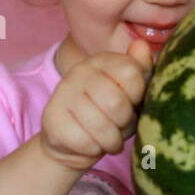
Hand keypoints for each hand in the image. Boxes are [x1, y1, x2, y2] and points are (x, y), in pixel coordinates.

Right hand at [39, 37, 153, 171]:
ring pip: (102, 125)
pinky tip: (91, 144)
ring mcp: (62, 94)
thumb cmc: (110, 114)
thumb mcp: (131, 94)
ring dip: (112, 140)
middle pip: (117, 102)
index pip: (132, 73)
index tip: (133, 103)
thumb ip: (141, 70)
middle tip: (120, 125)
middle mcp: (80, 71)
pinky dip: (94, 149)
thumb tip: (142, 45)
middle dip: (125, 122)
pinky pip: (86, 142)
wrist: (72, 141)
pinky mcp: (52, 119)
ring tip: (110, 138)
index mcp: (103, 61)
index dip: (138, 96)